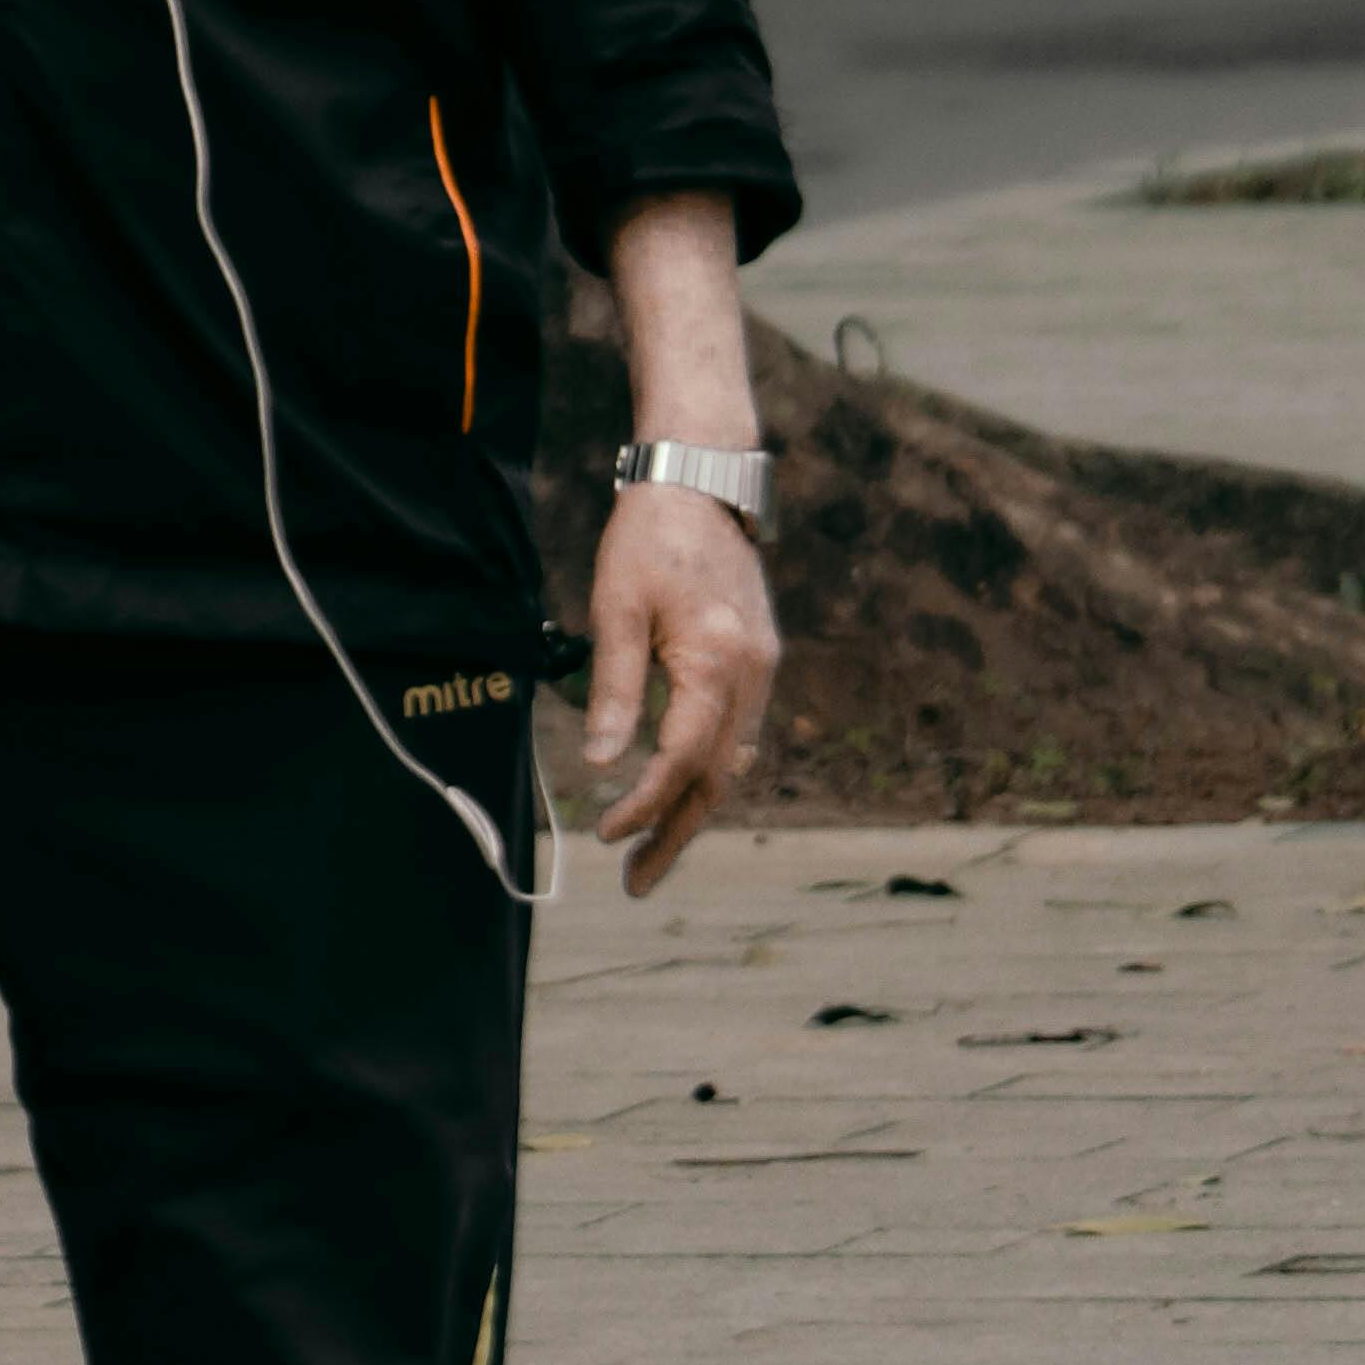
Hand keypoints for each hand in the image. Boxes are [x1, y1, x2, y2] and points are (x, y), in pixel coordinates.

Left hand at [583, 482, 777, 890]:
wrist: (702, 481)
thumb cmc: (648, 539)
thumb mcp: (615, 608)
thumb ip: (613, 689)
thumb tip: (600, 762)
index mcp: (718, 662)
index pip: (681, 759)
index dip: (644, 804)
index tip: (606, 833)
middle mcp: (753, 674)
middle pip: (719, 778)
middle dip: (677, 834)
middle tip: (636, 883)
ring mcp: (764, 668)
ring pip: (735, 761)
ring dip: (696, 809)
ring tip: (653, 853)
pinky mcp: (761, 659)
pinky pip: (741, 734)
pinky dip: (711, 771)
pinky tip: (682, 790)